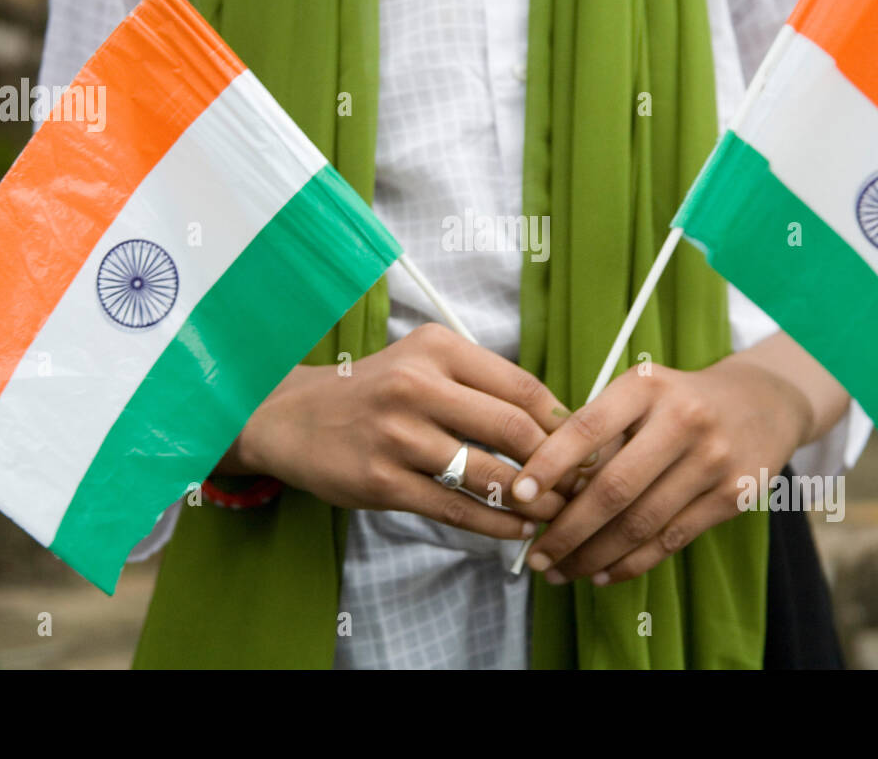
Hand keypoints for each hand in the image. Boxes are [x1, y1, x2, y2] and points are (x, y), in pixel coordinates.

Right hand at [222, 323, 575, 538]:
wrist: (292, 418)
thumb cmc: (374, 391)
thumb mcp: (424, 362)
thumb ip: (482, 384)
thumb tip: (558, 421)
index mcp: (437, 349)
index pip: (521, 386)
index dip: (563, 421)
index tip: (584, 445)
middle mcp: (417, 385)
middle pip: (513, 428)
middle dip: (557, 463)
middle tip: (580, 484)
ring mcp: (397, 436)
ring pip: (488, 474)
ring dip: (533, 500)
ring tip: (556, 511)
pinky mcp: (381, 481)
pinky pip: (456, 508)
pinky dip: (497, 523)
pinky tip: (519, 528)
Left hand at [510, 355, 814, 583]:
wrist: (765, 403)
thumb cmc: (681, 401)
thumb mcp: (641, 394)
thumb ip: (599, 431)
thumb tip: (541, 487)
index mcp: (647, 387)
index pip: (587, 427)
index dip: (549, 464)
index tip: (517, 494)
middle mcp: (683, 420)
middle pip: (613, 488)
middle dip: (567, 529)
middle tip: (535, 556)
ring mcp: (712, 460)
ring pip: (640, 523)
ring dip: (592, 555)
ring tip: (560, 571)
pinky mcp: (733, 496)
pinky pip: (670, 540)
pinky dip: (630, 563)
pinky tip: (600, 573)